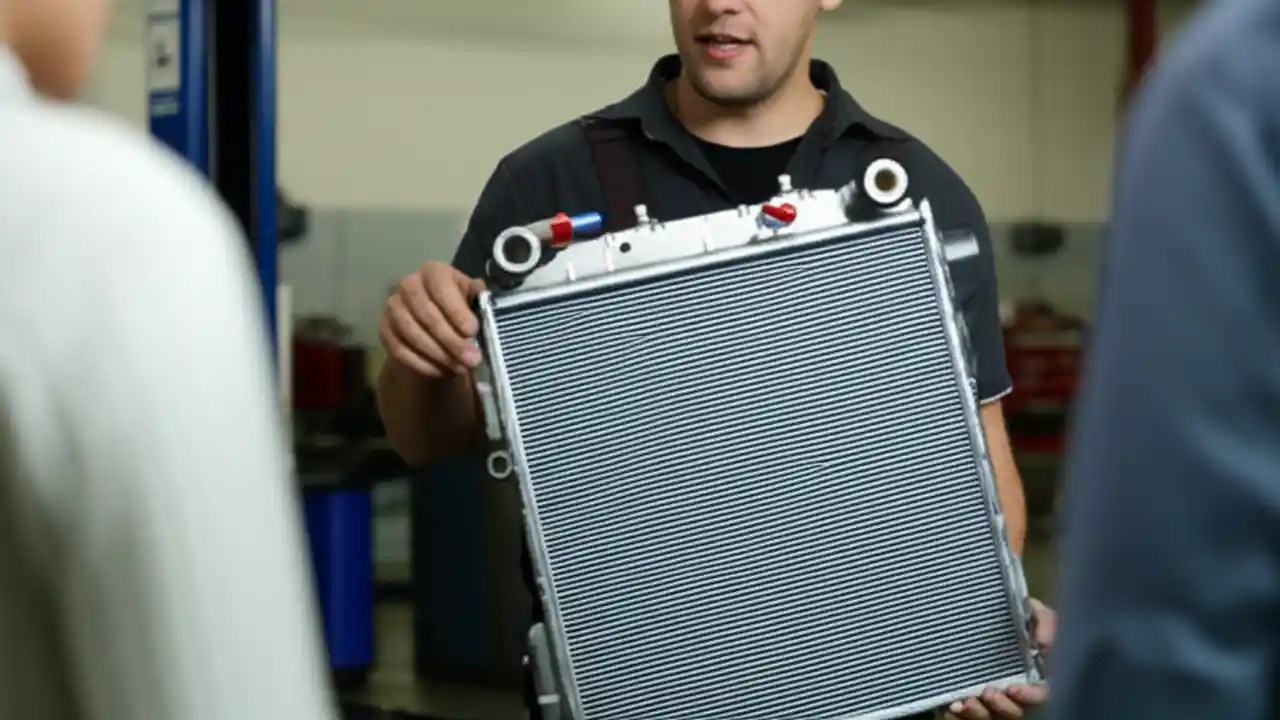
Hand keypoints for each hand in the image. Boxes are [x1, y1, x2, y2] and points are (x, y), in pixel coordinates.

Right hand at [380, 260, 485, 377]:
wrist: (435, 320)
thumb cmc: (459, 306)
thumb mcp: (473, 297)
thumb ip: (480, 300)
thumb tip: (486, 306)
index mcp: (433, 272)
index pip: (441, 288)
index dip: (456, 311)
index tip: (472, 331)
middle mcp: (408, 285)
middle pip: (426, 314)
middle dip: (451, 340)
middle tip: (471, 359)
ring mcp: (393, 307)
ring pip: (412, 334)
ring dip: (438, 355)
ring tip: (460, 368)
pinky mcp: (384, 330)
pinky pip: (400, 350)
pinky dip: (423, 364)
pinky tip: (442, 371)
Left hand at [943, 598, 1055, 719]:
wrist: (983, 615)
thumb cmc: (1016, 618)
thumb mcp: (1034, 613)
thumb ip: (1044, 623)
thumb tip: (1043, 643)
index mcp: (1036, 676)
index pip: (1041, 696)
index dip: (1030, 696)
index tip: (1014, 688)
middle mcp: (1016, 694)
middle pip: (1013, 712)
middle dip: (1001, 706)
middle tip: (988, 693)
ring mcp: (992, 699)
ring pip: (988, 716)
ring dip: (977, 712)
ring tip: (964, 701)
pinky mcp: (969, 699)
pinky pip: (964, 716)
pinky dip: (958, 715)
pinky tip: (951, 706)